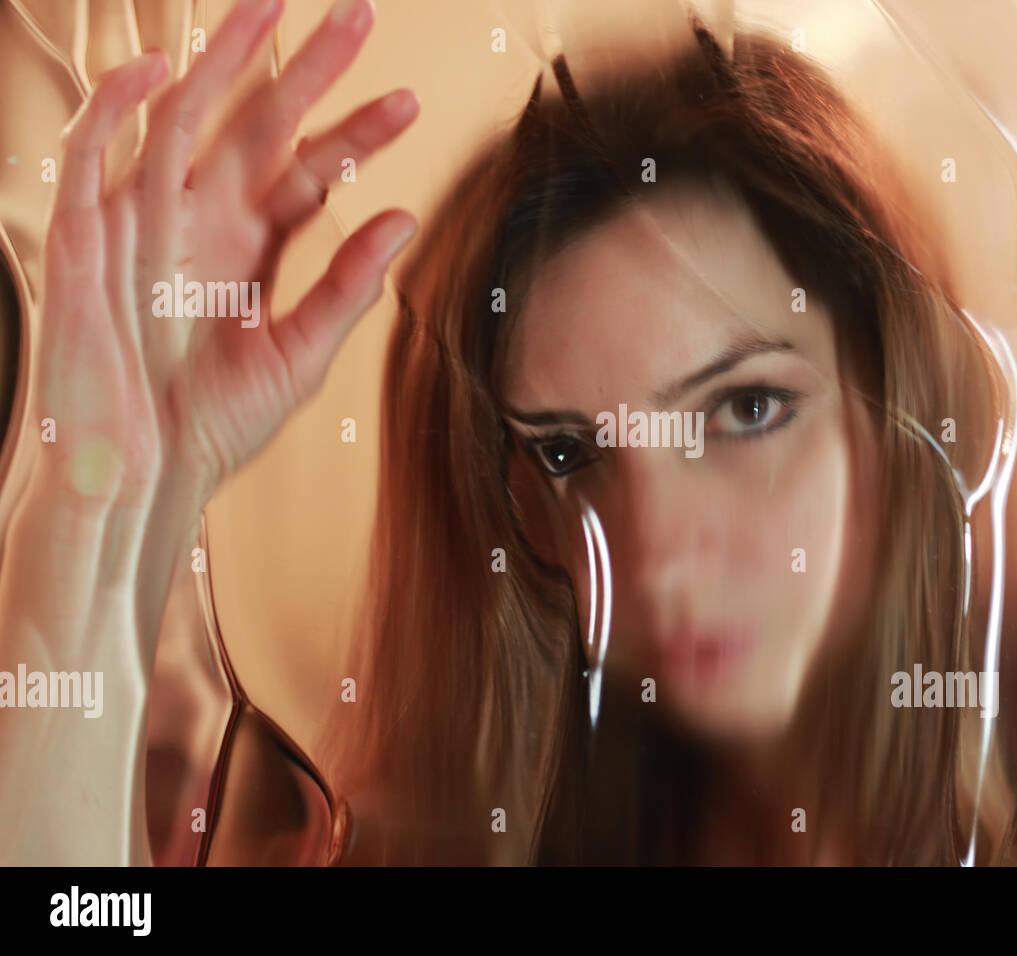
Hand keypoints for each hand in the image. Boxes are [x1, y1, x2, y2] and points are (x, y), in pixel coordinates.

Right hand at [37, 0, 416, 510]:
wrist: (141, 477)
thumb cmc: (208, 428)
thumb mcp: (297, 357)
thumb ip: (346, 288)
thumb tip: (402, 221)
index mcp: (249, 251)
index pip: (309, 174)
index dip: (356, 135)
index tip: (408, 103)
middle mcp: (200, 225)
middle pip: (256, 128)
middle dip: (304, 70)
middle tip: (356, 16)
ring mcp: (144, 223)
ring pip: (183, 118)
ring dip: (223, 60)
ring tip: (271, 5)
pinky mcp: (85, 239)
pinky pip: (94, 157)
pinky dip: (117, 111)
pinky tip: (162, 70)